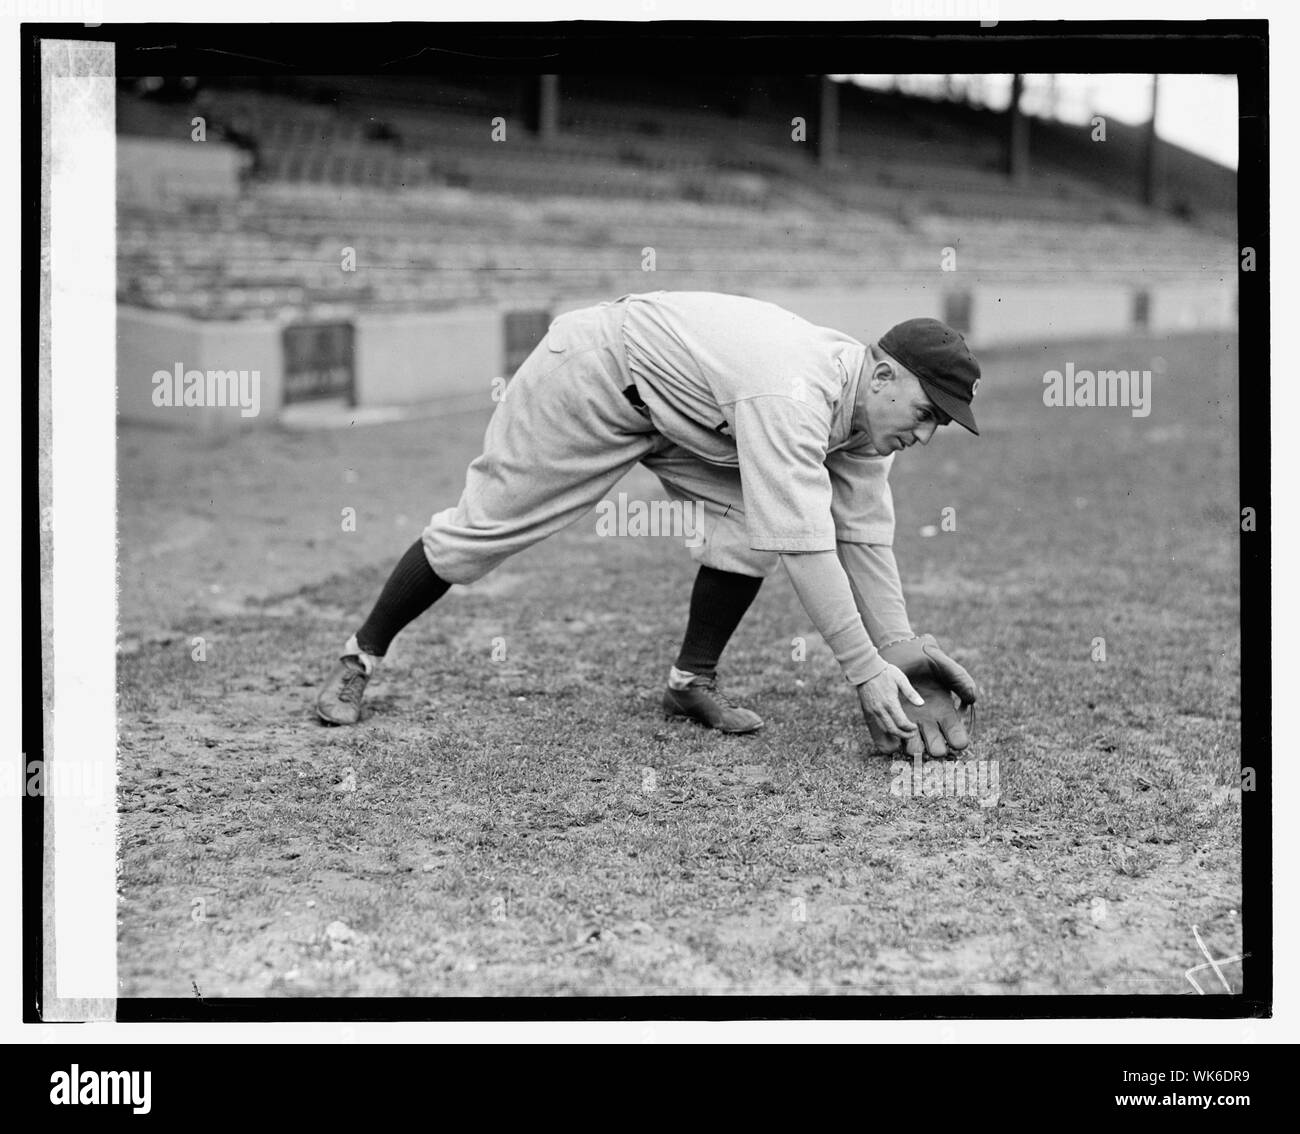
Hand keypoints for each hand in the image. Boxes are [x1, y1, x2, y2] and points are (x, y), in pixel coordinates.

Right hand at [856, 664, 923, 752]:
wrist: (865, 669)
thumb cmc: (885, 672)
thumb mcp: (900, 679)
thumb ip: (911, 693)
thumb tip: (921, 704)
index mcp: (890, 702)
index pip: (902, 723)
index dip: (910, 728)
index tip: (915, 727)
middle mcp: (880, 709)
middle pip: (893, 730)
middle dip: (904, 735)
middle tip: (912, 734)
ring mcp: (873, 710)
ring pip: (884, 728)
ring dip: (895, 733)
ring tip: (903, 732)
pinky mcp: (867, 709)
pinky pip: (877, 723)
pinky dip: (886, 728)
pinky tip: (892, 726)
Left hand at [878, 634, 978, 757]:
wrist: (897, 647)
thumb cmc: (924, 656)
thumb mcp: (945, 666)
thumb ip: (961, 680)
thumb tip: (972, 700)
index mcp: (945, 712)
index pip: (956, 735)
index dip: (958, 741)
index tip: (957, 741)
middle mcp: (929, 721)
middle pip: (936, 747)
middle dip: (936, 749)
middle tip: (935, 744)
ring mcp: (909, 720)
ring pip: (914, 747)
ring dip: (915, 748)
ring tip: (914, 738)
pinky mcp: (891, 717)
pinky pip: (892, 738)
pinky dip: (894, 743)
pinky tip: (897, 736)